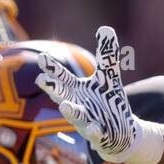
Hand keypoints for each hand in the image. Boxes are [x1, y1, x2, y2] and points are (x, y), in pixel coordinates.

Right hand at [36, 26, 163, 163]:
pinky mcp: (99, 135)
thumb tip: (106, 28)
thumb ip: (107, 56)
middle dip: (53, 89)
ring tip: (64, 106)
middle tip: (41, 80)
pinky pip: (95, 134)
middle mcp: (77, 105)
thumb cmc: (109, 103)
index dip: (53, 68)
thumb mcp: (109, 78)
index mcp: (76, 90)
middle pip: (63, 96)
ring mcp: (86, 121)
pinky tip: (95, 128)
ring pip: (76, 117)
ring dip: (71, 111)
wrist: (122, 133)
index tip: (43, 57)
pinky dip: (93, 131)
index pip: (61, 77)